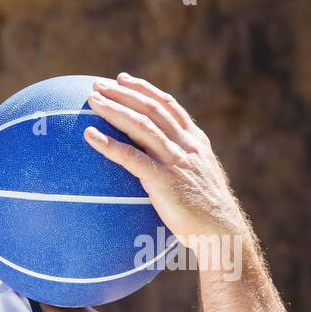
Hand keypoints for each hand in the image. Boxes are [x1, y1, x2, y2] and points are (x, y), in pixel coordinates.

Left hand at [83, 72, 246, 249]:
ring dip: (114, 109)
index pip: (169, 106)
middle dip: (122, 93)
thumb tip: (156, 167)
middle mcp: (186, 145)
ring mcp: (176, 161)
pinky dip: (109, 144)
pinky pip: (131, 158)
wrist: (221, 232)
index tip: (123, 79)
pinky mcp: (163, 180)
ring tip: (91, 100)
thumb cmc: (204, 213)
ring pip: (142, 125)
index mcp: (195, 142)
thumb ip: (181, 166)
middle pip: (152, 109)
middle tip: (97, 84)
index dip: (145, 90)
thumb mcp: (197, 181)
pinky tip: (89, 136)